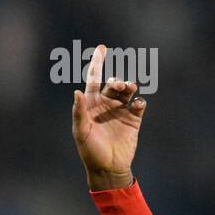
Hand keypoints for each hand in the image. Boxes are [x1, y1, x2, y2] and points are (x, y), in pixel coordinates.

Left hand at [72, 44, 145, 189]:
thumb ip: (79, 112)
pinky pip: (138, 104)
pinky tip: (137, 105)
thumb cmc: (90, 151)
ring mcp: (120, 111)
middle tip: (120, 86)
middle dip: (117, 81)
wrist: (108, 168)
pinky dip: (139, 101)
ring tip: (130, 89)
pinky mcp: (133, 120)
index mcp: (90, 104)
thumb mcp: (81, 132)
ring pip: (127, 91)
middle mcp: (106, 105)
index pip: (93, 79)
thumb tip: (76, 91)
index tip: (102, 47)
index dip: (97, 63)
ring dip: (129, 87)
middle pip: (113, 84)